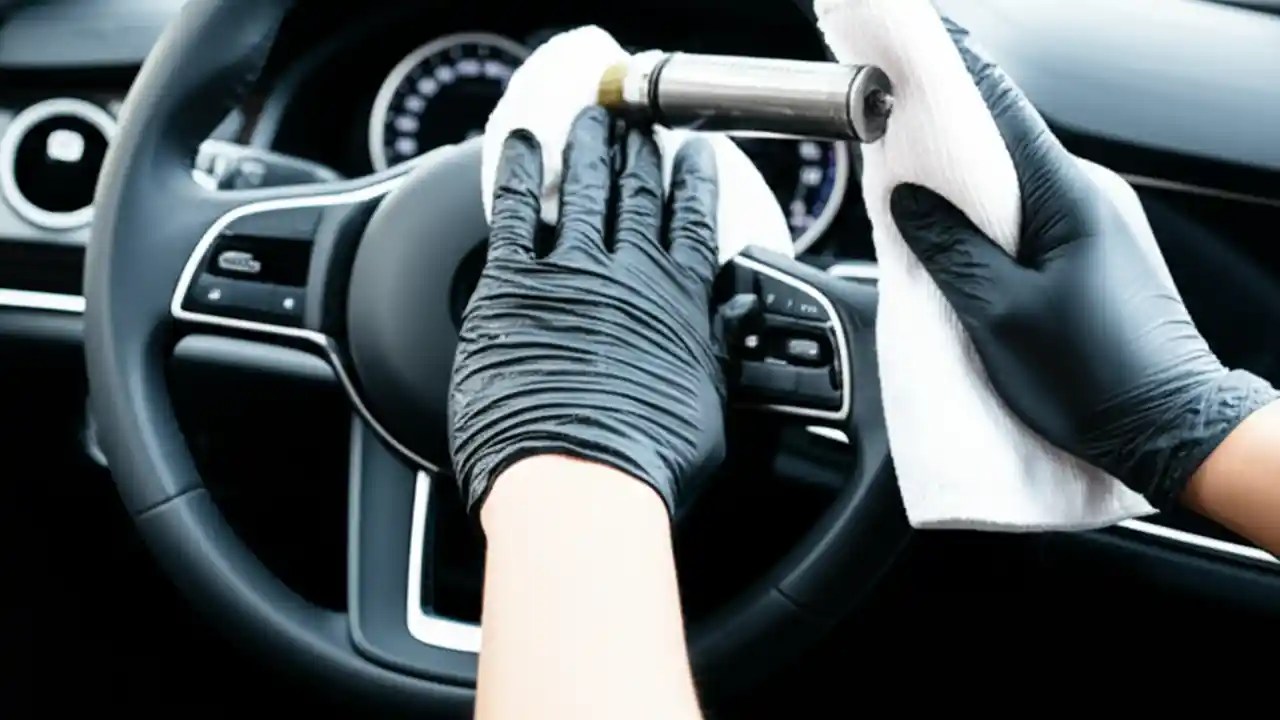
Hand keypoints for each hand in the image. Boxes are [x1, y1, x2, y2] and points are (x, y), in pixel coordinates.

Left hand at [450, 106, 743, 515]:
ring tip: (589, 120)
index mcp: (680, 304)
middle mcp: (630, 275)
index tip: (692, 154)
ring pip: (583, 189)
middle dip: (637, 153)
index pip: (692, 224)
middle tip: (634, 124)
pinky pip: (516, 211)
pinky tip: (524, 146)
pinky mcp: (513, 285)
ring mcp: (570, 273)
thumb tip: (734, 327)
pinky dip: (520, 174)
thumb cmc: (646, 463)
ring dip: (587, 149)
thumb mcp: (707, 409)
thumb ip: (713, 357)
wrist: (581, 481)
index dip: (693, 182)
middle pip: (636, 195)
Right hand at [888, 21, 1277, 507]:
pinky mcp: (1090, 257)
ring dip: (963, 181)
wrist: (1169, 429)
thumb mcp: (1001, 314)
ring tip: (909, 175)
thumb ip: (948, 249)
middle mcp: (1086, 198)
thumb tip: (907, 199)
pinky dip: (986, 216)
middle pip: (1003, 144)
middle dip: (945, 131)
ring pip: (1012, 186)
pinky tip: (956, 232)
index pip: (1001, 111)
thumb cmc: (1093, 377)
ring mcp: (1092, 226)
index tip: (909, 55)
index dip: (952, 78)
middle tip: (890, 120)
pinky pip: (1027, 219)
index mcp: (1067, 198)